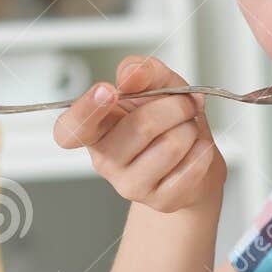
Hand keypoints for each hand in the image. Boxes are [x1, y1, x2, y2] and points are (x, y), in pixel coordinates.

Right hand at [53, 55, 225, 212]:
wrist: (192, 154)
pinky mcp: (159, 201)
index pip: (70, 129)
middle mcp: (104, 159)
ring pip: (172, 145)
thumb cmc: (166, 117)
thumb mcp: (156, 83)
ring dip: (190, 128)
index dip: (85, 110)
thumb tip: (130, 74)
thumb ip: (141, 70)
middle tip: (183, 105)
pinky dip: (202, 150)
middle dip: (176, 106)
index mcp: (93, 129)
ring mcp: (129, 185)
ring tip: (186, 129)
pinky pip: (191, 167)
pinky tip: (194, 149)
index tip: (108, 91)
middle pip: (143, 125)